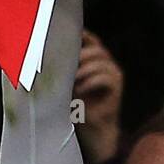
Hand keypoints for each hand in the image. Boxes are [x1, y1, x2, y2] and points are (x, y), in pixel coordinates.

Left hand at [74, 29, 123, 163]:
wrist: (92, 128)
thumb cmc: (76, 105)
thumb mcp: (67, 82)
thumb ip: (64, 67)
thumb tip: (46, 53)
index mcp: (96, 60)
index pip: (92, 40)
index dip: (83, 36)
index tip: (67, 36)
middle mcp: (107, 64)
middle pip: (97, 49)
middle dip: (81, 54)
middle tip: (67, 63)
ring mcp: (114, 74)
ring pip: (101, 62)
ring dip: (84, 69)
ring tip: (72, 79)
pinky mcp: (117, 87)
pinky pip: (104, 78)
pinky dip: (90, 82)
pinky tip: (79, 89)